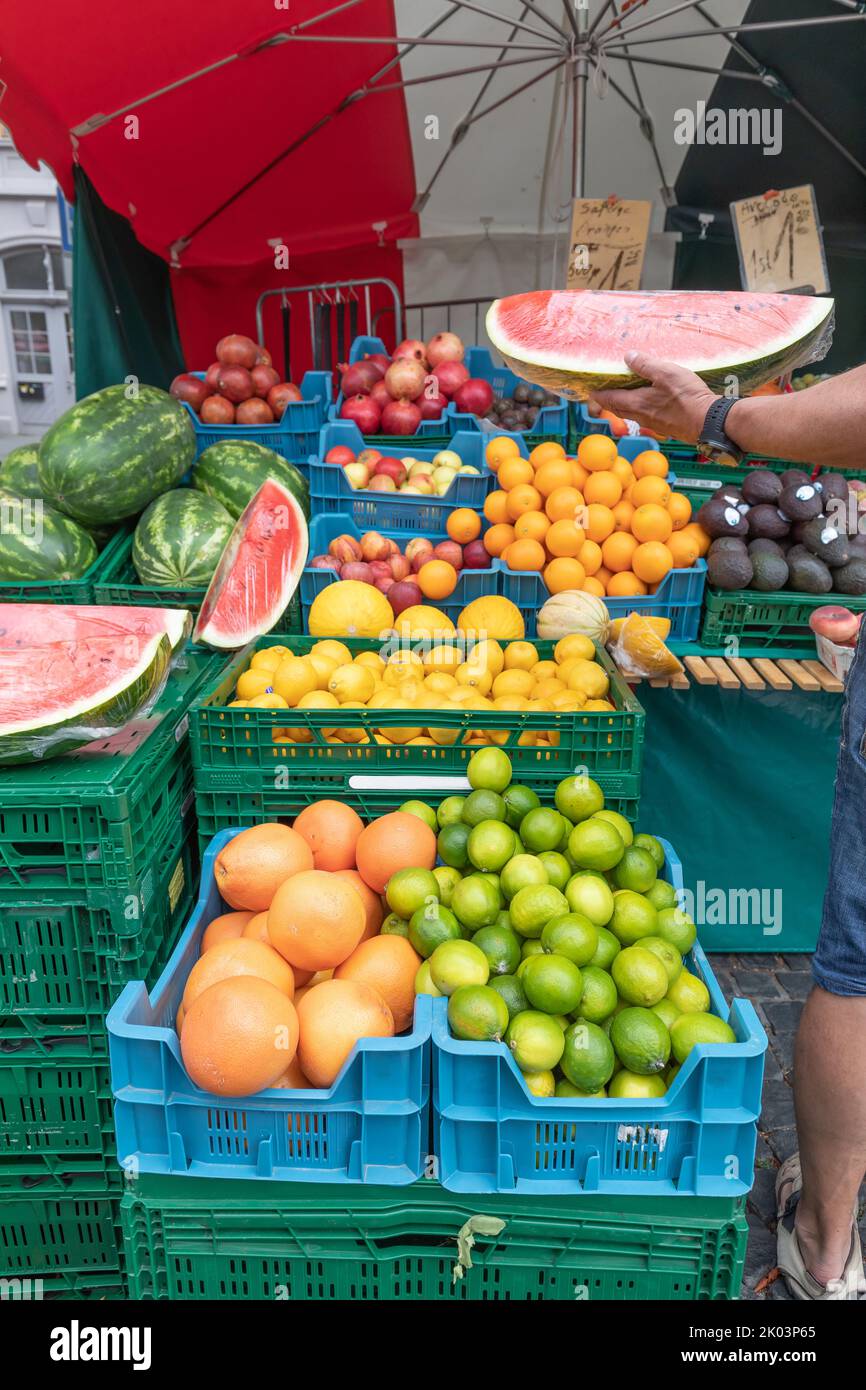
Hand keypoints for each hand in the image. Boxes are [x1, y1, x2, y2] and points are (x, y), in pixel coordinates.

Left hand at [589, 351, 716, 444]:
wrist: (708, 422)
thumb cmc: (688, 398)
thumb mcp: (666, 373)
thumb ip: (645, 364)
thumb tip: (628, 356)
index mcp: (636, 403)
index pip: (608, 399)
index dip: (596, 393)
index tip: (589, 388)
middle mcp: (640, 416)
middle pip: (616, 408)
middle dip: (607, 399)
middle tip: (603, 389)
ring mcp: (652, 423)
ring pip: (630, 412)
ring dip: (623, 403)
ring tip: (623, 391)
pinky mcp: (663, 425)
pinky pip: (644, 415)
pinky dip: (638, 406)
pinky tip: (647, 399)